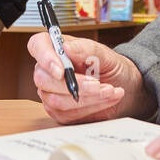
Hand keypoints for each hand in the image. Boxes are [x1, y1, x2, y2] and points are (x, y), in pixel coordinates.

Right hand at [28, 34, 154, 123]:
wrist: (122, 85)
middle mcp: (49, 70)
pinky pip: (67, 114)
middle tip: (97, 84)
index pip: (37, 46)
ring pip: (56, 100)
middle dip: (74, 84)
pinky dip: (90, 107)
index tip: (61, 70)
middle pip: (43, 79)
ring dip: (87, 98)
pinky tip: (106, 99)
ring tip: (108, 90)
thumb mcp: (104, 53)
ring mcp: (51, 92)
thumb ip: (85, 49)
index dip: (45, 58)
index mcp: (56, 48)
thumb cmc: (110, 66)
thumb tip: (66, 47)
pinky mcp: (59, 111)